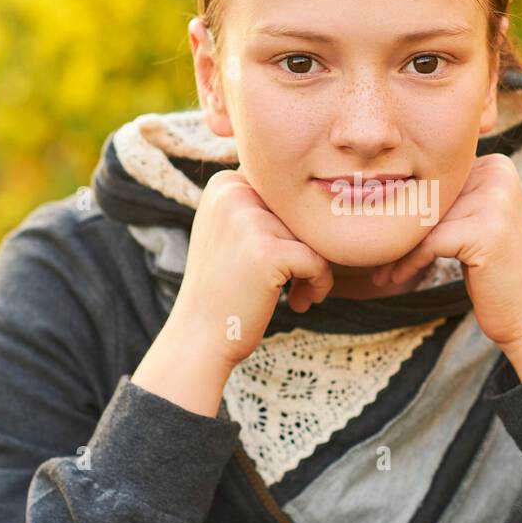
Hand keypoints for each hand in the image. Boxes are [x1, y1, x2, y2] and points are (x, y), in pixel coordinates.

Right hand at [154, 166, 334, 368]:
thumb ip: (262, 206)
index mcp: (224, 184)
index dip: (294, 226)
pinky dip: (320, 283)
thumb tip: (323, 189)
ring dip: (314, 268)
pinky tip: (301, 303)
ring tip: (298, 294)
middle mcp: (233, 193)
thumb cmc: (225, 289)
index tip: (287, 259)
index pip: (286, 192)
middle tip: (298, 282)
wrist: (198, 338)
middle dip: (307, 247)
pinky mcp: (266, 251)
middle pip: (301, 212)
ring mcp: (248, 220)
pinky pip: (318, 260)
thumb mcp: (231, 232)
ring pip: (313, 235)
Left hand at [371, 153, 521, 377]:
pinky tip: (396, 278)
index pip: (437, 177)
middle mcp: (499, 176)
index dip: (409, 204)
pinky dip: (408, 262)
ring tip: (381, 271)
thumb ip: (448, 195)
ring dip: (398, 250)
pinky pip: (428, 243)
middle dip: (400, 229)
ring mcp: (495, 202)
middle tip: (374, 254)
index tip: (381, 226)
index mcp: (497, 166)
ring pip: (425, 220)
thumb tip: (388, 179)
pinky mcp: (484, 231)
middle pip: (431, 198)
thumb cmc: (492, 268)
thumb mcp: (475, 220)